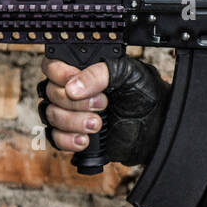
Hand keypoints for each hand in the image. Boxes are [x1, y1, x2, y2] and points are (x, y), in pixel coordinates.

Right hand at [39, 55, 170, 165]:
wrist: (156, 125)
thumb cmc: (144, 93)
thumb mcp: (127, 72)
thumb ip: (98, 74)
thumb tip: (72, 87)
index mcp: (81, 68)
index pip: (52, 65)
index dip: (58, 74)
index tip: (73, 82)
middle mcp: (72, 89)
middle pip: (50, 92)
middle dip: (74, 102)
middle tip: (102, 104)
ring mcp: (71, 112)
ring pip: (50, 115)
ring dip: (72, 121)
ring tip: (97, 124)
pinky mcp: (73, 134)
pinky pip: (54, 138)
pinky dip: (67, 140)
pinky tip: (85, 140)